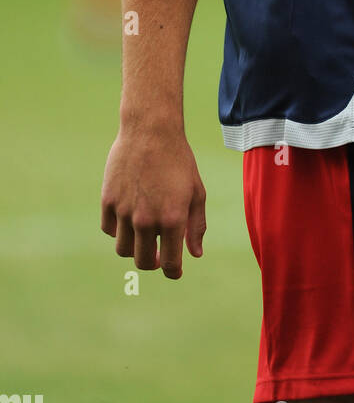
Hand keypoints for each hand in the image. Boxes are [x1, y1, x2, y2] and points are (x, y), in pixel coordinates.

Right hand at [100, 127, 206, 277]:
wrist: (151, 131)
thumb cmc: (179, 161)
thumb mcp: (196, 192)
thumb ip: (196, 226)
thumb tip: (195, 254)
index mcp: (172, 220)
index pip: (171, 264)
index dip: (174, 272)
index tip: (175, 270)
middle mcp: (146, 220)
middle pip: (144, 262)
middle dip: (153, 262)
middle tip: (159, 254)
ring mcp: (124, 212)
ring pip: (124, 250)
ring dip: (134, 247)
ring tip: (144, 234)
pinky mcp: (108, 201)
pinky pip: (109, 230)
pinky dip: (118, 229)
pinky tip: (128, 217)